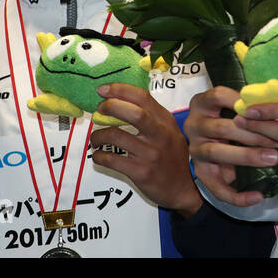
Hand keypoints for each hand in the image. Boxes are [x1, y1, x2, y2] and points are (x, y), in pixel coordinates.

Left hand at [89, 83, 200, 216]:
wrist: (182, 188)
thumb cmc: (172, 157)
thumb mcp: (170, 131)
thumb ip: (151, 117)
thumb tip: (120, 102)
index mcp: (165, 121)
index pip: (142, 97)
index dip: (119, 90)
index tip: (103, 89)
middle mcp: (160, 135)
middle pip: (133, 113)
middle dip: (111, 106)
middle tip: (99, 109)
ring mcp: (150, 154)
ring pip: (116, 136)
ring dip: (98, 135)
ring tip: (95, 138)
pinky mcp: (141, 172)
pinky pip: (111, 160)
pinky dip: (99, 155)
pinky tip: (99, 155)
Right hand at [183, 86, 277, 207]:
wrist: (212, 141)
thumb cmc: (230, 118)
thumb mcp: (236, 107)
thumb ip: (252, 106)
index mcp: (203, 103)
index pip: (218, 96)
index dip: (241, 101)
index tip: (266, 108)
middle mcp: (194, 125)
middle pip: (221, 128)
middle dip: (253, 135)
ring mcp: (195, 149)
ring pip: (216, 153)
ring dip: (247, 157)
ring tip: (273, 159)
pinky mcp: (200, 172)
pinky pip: (216, 187)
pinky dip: (237, 195)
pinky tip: (257, 196)